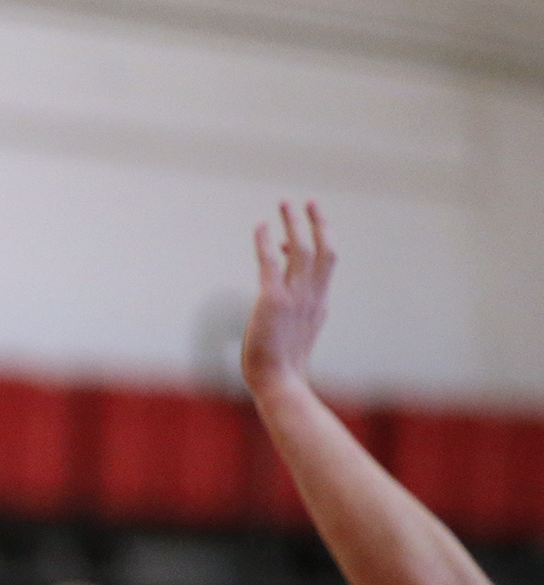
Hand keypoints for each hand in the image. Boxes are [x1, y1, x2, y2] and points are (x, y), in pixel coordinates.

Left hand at [241, 200, 334, 391]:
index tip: (294, 238)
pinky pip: (270, 261)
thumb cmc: (282, 368)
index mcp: (319, 305)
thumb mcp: (293, 339)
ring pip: (301, 249)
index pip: (323, 267)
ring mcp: (295, 296)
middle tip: (310, 202)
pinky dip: (265, 241)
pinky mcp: (273, 299)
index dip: (314, 247)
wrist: (280, 382)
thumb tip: (277, 308)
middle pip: (324, 250)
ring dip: (294, 222)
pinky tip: (261, 225)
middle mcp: (313, 296)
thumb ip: (291, 319)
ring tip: (285, 202)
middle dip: (319, 223)